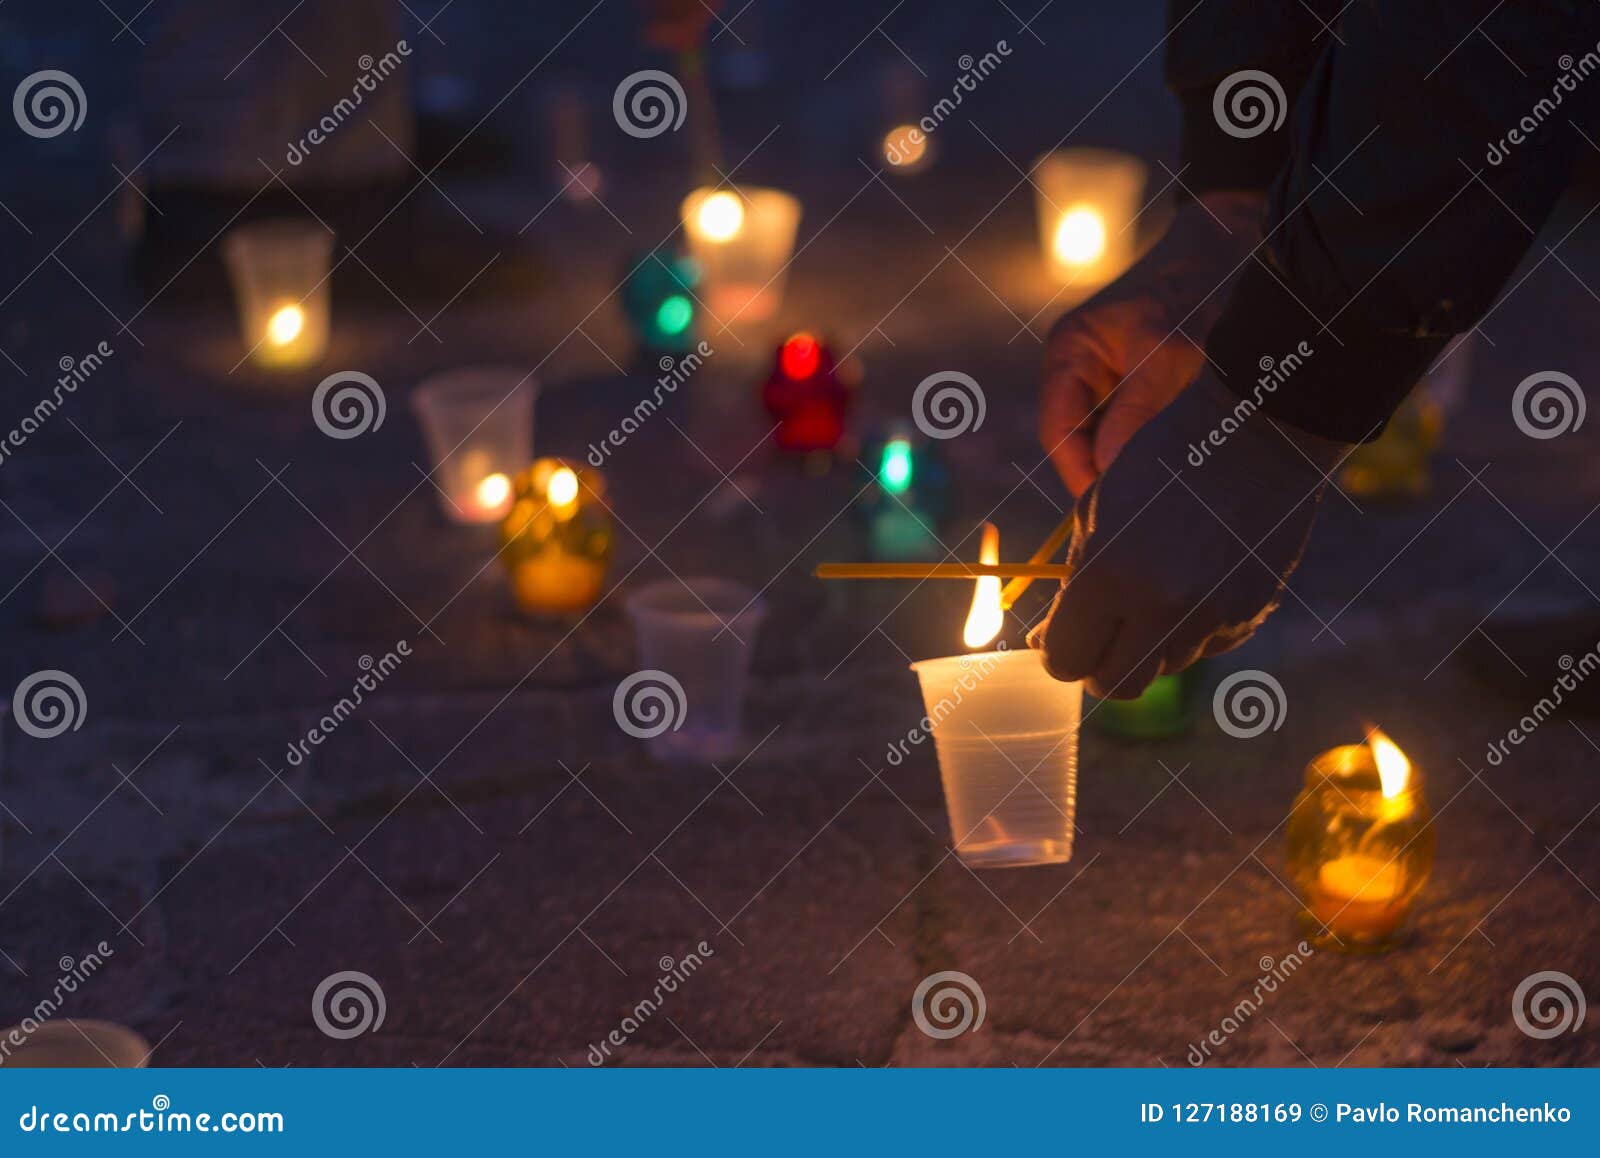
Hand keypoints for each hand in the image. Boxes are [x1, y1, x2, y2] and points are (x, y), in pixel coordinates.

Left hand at [1029, 371, 1349, 698]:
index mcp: (1110, 576)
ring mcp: (1211, 617)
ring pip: (1160, 669)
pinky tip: (1192, 583)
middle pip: (1113, 685)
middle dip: (1097, 665)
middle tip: (1098, 634)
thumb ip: (1073, 583)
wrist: (1256, 434)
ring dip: (1144, 645)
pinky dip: (1189, 631)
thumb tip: (1049, 640)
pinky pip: (1203, 648)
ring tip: (1151, 590)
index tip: (1059, 636)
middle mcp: (1162, 608)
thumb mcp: (1095, 510)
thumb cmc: (1162, 460)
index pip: (1065, 660)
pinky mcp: (1249, 615)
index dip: (1057, 651)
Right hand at [1040, 192, 1263, 496]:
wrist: (1227, 252)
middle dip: (1102, 469)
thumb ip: (1135, 413)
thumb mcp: (1167, 356)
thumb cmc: (1192, 294)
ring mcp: (1105, 376)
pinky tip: (1167, 463)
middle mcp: (1078, 366)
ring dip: (1127, 459)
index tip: (1108, 506)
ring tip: (1154, 489)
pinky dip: (1145, 446)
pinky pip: (1130, 426)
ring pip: (1106, 437)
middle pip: (1078, 438)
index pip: (1059, 429)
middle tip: (1135, 507)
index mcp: (1069, 352)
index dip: (1079, 470)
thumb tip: (1110, 471)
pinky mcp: (1135, 383)